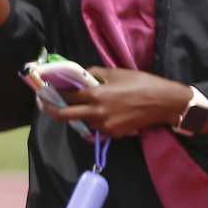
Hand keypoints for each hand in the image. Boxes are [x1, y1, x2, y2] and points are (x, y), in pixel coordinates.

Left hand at [48, 67, 191, 138]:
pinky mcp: (114, 134)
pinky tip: (102, 111)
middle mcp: (96, 114)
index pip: (65, 97)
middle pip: (64, 116)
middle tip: (45, 103)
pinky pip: (97, 128)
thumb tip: (79, 75)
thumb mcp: (115, 73)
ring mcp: (105, 126)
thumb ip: (93, 74)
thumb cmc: (141, 83)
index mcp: (95, 96)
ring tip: (83, 104)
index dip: (51, 94)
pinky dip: (94, 120)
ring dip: (78, 114)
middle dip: (51, 110)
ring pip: (82, 122)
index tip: (42, 91)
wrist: (165, 103)